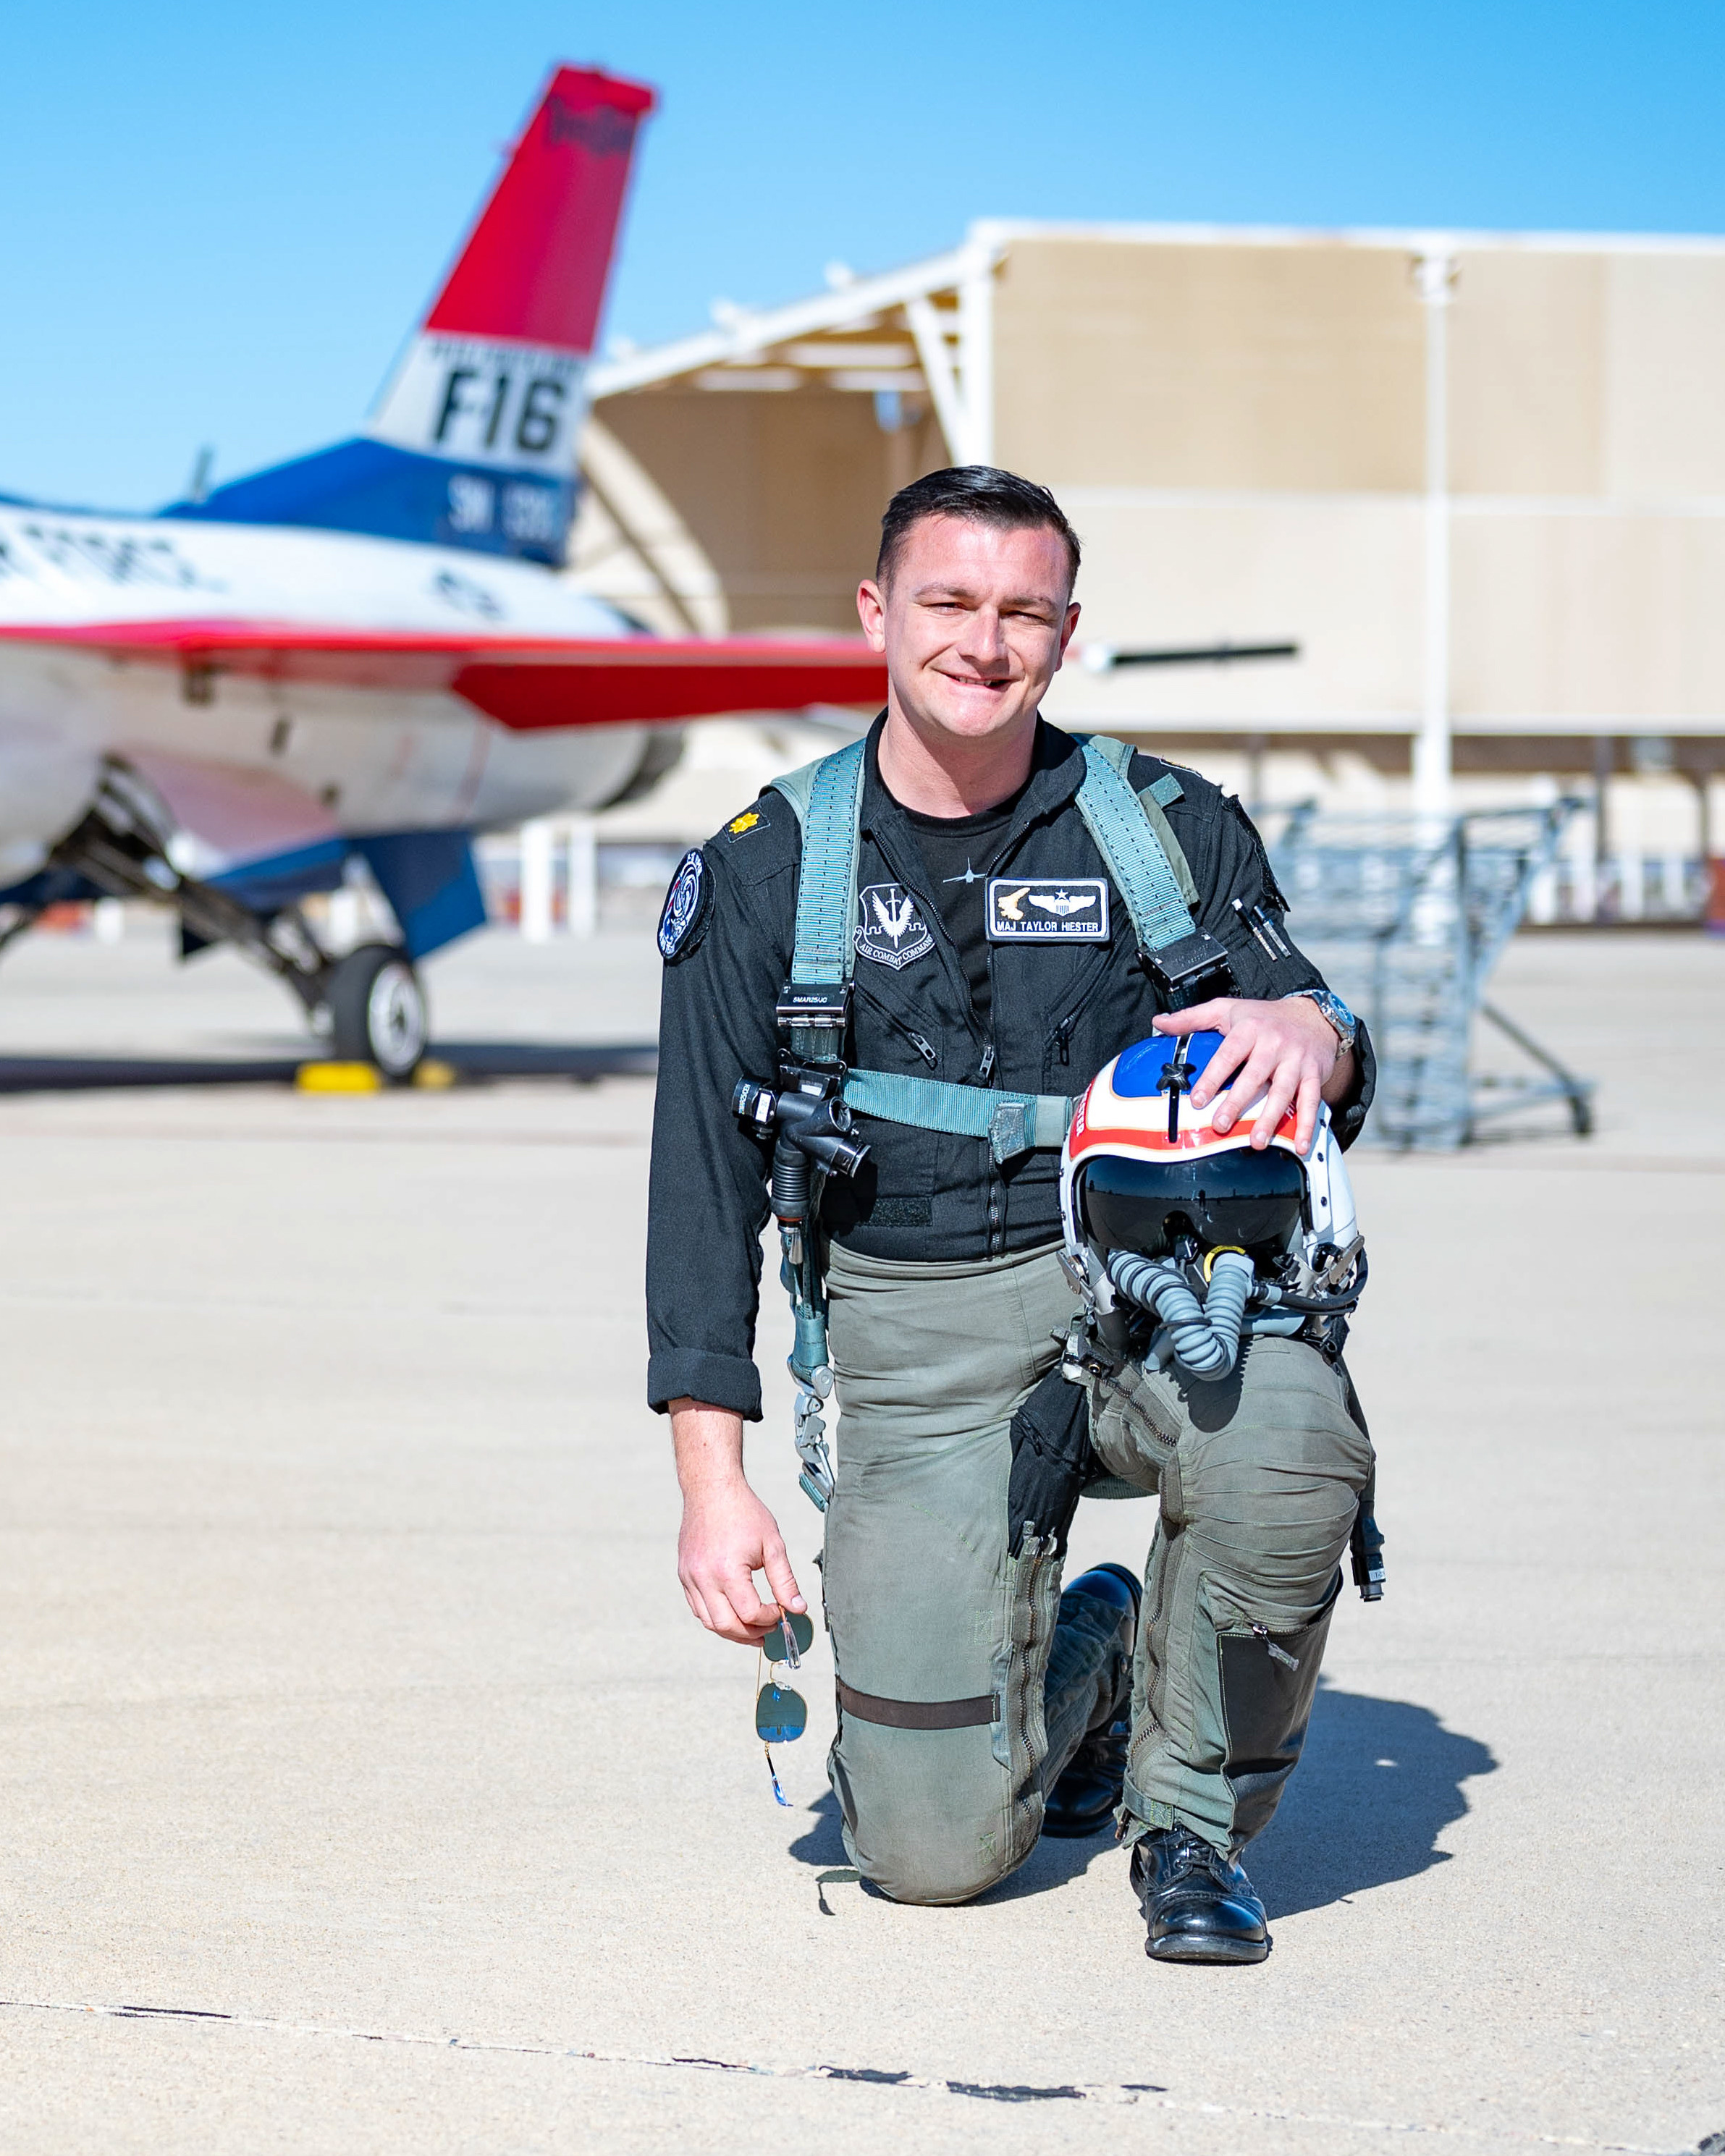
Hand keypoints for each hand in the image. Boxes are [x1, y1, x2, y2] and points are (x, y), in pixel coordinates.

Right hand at [670, 1400, 805, 1645]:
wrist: (711, 1489)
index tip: (780, 1611)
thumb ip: (785, 1581)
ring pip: (708, 1622)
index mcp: (728, 1571)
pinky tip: (732, 1611)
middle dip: (750, 1634)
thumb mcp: (773, 1545)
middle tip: (768, 1632)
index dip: (769, 1619)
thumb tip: (798, 1609)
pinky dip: (715, 1616)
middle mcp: (704, 1578)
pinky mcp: (684, 1574)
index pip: (750, 1613)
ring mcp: (690, 1578)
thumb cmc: (744, 1512)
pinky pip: (697, 1607)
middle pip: (726, 1626)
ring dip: (731, 1630)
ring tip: (752, 1627)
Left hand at [1151, 996, 1352, 1154]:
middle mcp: (1274, 1044)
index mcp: (1249, 1029)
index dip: (1212, 1078)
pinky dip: (1308, 1124)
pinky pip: (1312, 1101)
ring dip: (1271, 1118)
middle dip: (1237, 1102)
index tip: (1198, 1101)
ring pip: (1283, 1091)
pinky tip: (1300, 1145)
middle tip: (1222, 1126)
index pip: (1228, 1055)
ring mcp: (1296, 1060)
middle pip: (1255, 1076)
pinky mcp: (1314, 1074)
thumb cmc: (1263, 1016)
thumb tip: (1159, 1022)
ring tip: (1256, 1142)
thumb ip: (1192, 1017)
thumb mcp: (1227, 1009)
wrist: (1313, 1016)